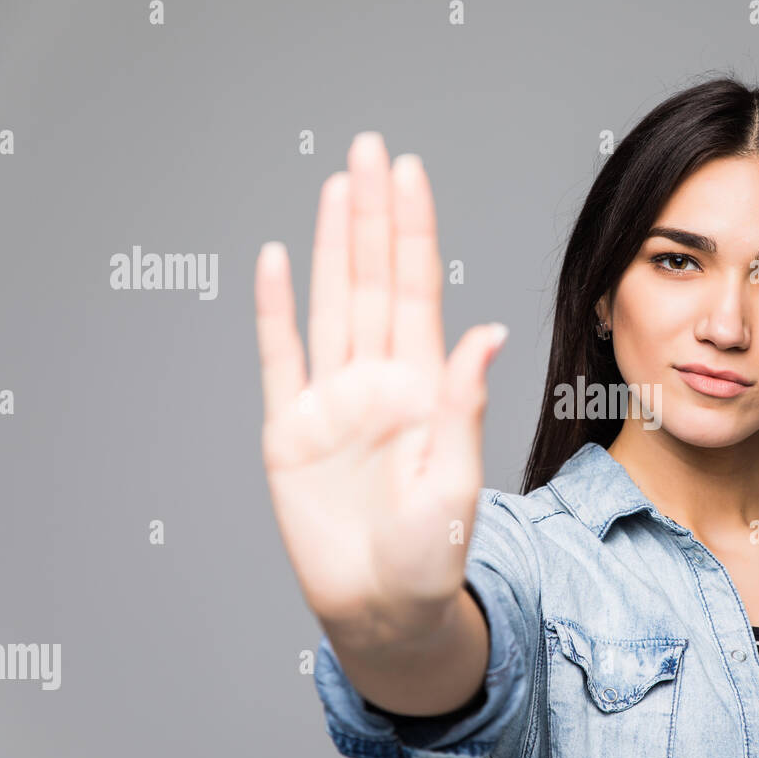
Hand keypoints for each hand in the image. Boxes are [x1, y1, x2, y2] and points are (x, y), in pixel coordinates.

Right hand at [253, 132, 507, 639]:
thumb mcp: (455, 478)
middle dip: (371, 215)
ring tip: (336, 187)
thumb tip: (483, 331)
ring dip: (329, 246)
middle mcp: (377, 381)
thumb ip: (461, 401)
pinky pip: (279, 360)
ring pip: (329, 304)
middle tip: (370, 149)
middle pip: (371, 280)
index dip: (411, 230)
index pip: (416, 289)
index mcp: (423, 386)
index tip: (410, 173)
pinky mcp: (290, 432)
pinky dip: (274, 311)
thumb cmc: (431, 554)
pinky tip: (275, 260)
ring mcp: (332, 402)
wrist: (385, 608)